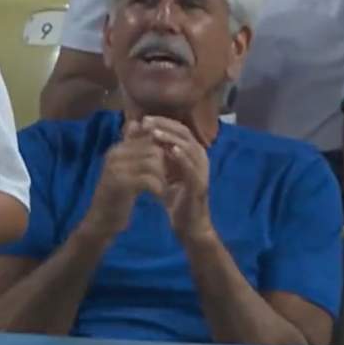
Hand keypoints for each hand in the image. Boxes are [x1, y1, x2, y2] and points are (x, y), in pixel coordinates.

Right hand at [85, 120, 166, 238]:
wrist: (102, 220)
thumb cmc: (117, 195)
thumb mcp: (125, 167)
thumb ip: (132, 147)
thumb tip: (137, 121)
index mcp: (118, 149)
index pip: (148, 138)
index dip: (162, 151)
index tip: (166, 167)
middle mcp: (115, 154)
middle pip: (153, 149)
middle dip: (165, 165)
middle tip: (166, 179)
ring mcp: (116, 168)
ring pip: (153, 163)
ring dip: (162, 177)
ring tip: (161, 188)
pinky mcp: (121, 183)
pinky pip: (149, 179)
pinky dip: (157, 188)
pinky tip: (157, 195)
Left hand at [144, 116, 214, 242]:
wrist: (188, 225)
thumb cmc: (175, 198)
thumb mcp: (163, 173)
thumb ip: (156, 155)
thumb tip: (140, 136)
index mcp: (192, 154)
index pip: (179, 129)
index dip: (163, 122)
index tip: (143, 119)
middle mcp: (200, 158)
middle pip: (185, 134)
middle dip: (165, 126)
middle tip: (147, 122)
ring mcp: (202, 171)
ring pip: (189, 147)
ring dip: (171, 139)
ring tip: (154, 133)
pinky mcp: (200, 184)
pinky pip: (192, 167)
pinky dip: (182, 157)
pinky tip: (170, 151)